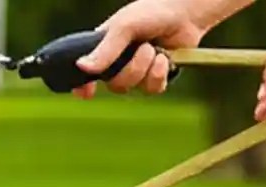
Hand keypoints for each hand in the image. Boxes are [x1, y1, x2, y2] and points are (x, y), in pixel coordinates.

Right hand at [73, 0, 250, 98]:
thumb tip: (81, 67)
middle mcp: (117, 65)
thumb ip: (105, 49)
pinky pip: (152, 90)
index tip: (87, 93)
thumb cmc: (149, 13)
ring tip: (155, 49)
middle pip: (114, 85)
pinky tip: (165, 58)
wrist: (184, 14)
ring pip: (133, 88)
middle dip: (132, 68)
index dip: (82, 86)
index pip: (85, 74)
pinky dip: (159, 73)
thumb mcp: (124, 27)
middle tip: (144, 46)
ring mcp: (136, 73)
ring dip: (147, 67)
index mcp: (103, 50)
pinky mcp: (155, 79)